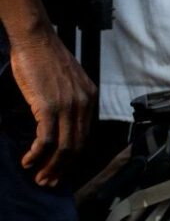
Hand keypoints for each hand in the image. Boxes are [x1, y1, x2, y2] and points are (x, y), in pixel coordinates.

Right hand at [10, 25, 95, 185]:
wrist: (35, 39)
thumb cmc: (44, 57)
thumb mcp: (66, 81)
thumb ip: (69, 101)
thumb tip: (60, 122)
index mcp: (89, 99)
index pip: (85, 136)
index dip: (74, 157)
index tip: (62, 169)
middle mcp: (84, 104)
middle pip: (77, 147)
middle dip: (63, 168)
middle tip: (49, 181)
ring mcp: (68, 106)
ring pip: (64, 148)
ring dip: (51, 166)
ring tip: (39, 177)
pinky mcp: (49, 106)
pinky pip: (47, 139)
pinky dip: (38, 154)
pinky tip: (28, 161)